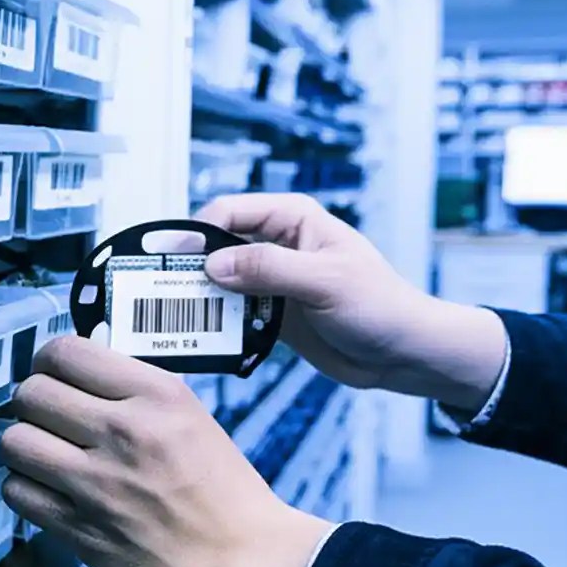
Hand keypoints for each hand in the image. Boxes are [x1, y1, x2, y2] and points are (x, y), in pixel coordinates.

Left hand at [0, 336, 332, 566]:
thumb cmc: (221, 491)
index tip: (51, 375)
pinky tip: (47, 491)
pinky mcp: (81, 529)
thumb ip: (134, 392)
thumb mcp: (189, 417)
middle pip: (31, 392)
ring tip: (44, 456)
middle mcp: (125, 430)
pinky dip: (25, 489)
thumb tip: (78, 375)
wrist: (243, 559)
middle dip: (33, 404)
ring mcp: (99, 482)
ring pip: (15, 441)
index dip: (47, 362)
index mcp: (157, 394)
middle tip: (47, 419)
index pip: (65, 351)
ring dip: (24, 447)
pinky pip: (16, 492)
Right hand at [196, 193, 507, 411]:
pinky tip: (201, 334)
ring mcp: (273, 279)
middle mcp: (278, 244)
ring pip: (221, 281)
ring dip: (200, 297)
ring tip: (172, 315)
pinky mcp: (272, 313)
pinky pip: (233, 312)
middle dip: (191, 265)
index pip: (230, 212)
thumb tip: (214, 263)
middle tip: (162, 288)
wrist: (404, 353)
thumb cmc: (380, 306)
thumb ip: (269, 269)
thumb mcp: (324, 282)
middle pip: (218, 246)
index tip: (173, 258)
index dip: (198, 232)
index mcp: (293, 218)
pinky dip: (216, 322)